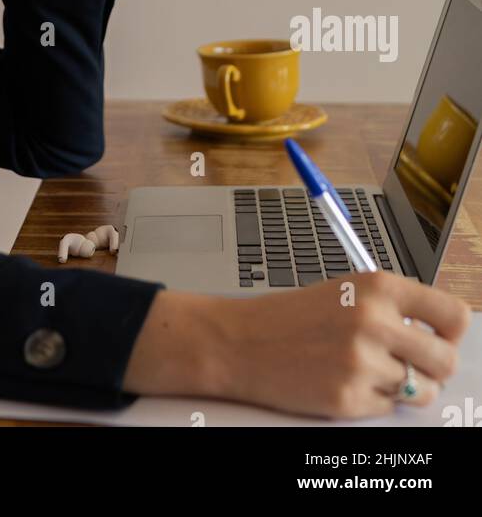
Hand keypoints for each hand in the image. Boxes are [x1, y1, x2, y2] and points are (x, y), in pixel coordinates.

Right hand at [123, 273, 470, 418]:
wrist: (242, 341)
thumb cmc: (293, 316)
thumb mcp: (348, 290)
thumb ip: (394, 306)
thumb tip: (440, 332)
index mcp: (378, 286)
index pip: (453, 314)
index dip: (451, 331)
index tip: (440, 336)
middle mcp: (374, 322)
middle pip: (445, 359)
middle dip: (433, 366)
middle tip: (413, 363)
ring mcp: (361, 363)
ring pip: (422, 390)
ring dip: (406, 386)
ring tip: (375, 372)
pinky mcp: (348, 399)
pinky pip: (388, 409)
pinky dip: (374, 400)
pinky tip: (346, 381)